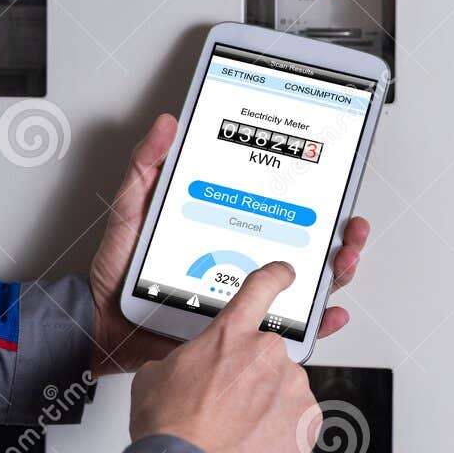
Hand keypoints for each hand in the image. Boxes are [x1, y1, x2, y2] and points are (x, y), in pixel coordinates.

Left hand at [87, 113, 370, 375]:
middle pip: (305, 243)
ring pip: (305, 283)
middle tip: (350, 228)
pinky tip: (328, 313)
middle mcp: (242, 257)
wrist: (103, 322)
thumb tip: (167, 124)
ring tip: (344, 261)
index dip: (312, 195)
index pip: (278, 206)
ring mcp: (244, 293)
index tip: (332, 182)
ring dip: (336, 272)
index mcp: (225, 224)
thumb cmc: (118, 268)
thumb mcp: (133, 207)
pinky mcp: (240, 328)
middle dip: (340, 234)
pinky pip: (287, 327)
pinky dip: (315, 323)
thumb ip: (148, 165)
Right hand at [128, 262, 317, 452]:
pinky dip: (282, 431)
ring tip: (237, 430)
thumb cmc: (171, 429)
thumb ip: (182, 359)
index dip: (276, 276)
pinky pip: (299, 419)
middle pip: (268, 354)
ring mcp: (292, 386)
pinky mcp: (308, 420)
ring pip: (284, 388)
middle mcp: (267, 352)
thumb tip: (183, 368)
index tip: (285, 273)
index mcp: (230, 334)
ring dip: (267, 405)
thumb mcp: (154, 376)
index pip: (261, 287)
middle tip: (228, 404)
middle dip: (252, 376)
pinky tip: (255, 444)